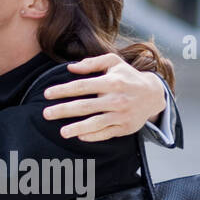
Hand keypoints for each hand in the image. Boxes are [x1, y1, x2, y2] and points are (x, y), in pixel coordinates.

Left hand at [42, 53, 166, 140]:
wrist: (154, 95)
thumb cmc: (128, 77)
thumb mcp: (114, 63)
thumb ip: (92, 63)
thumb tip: (70, 68)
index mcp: (112, 82)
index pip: (82, 86)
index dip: (63, 90)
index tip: (47, 94)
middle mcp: (116, 99)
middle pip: (85, 106)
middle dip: (63, 110)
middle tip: (46, 114)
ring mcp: (121, 115)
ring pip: (95, 123)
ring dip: (77, 128)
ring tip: (62, 132)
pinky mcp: (125, 128)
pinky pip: (106, 134)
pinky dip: (92, 136)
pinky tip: (79, 136)